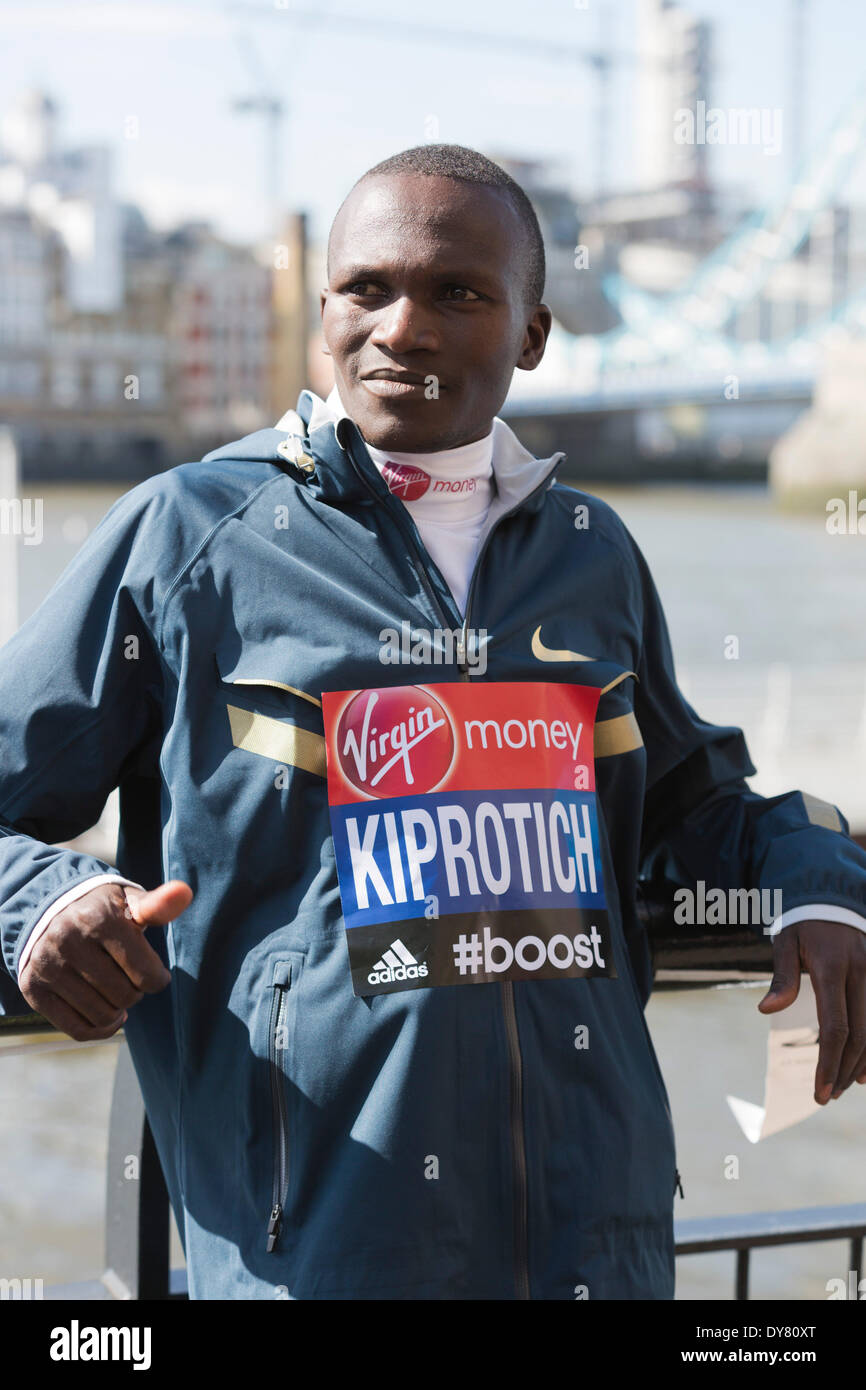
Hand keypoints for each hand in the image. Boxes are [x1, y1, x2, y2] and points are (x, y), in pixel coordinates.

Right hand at [18, 880, 192, 1041]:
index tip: (153, 973)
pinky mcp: (32, 988)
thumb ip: (159, 905)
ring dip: (117, 1010)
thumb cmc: (103, 910)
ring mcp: (47, 966)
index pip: (146, 974)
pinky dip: (99, 1029)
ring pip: (102, 1016)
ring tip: (115, 992)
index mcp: (99, 918)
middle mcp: (68, 941)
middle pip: (125, 997)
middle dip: (135, 992)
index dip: (157, 979)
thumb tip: (184, 892)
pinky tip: (106, 1014)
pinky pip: (77, 1029)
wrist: (50, 910)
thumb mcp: (130, 902)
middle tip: (129, 978)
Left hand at [758, 920, 865, 1103]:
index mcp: (833, 967)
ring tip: (844, 1086)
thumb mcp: (784, 941)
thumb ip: (781, 977)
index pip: (835, 1027)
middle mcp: (861, 972)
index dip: (828, 1064)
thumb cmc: (802, 922)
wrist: (832, 895)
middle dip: (844, 1071)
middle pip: (860, 1036)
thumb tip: (766, 1011)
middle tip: (828, 1095)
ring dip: (861, 1063)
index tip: (819, 1092)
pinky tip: (865, 1069)